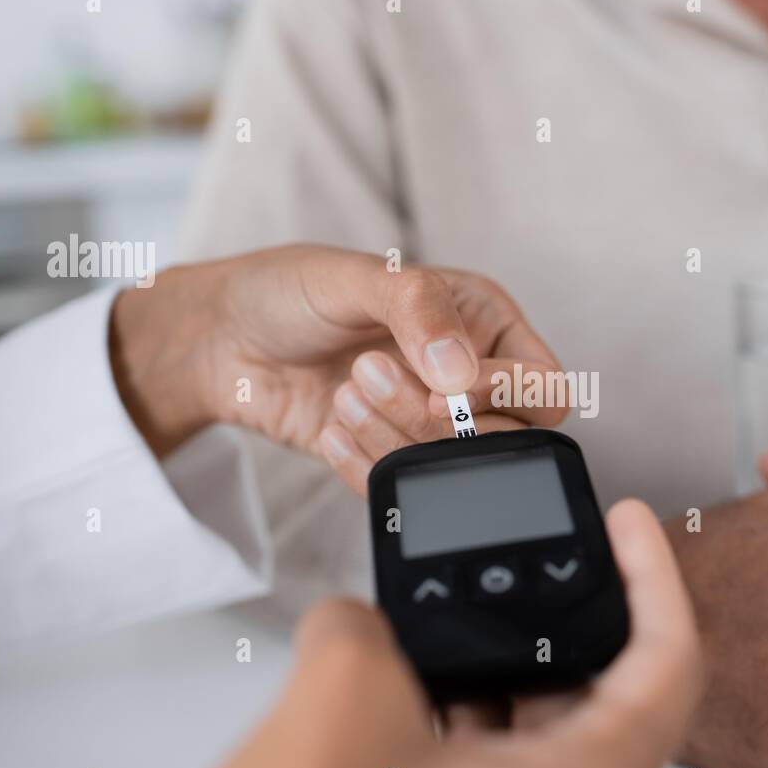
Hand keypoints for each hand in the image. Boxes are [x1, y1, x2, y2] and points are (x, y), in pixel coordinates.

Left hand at [109, 244, 558, 482]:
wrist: (223, 340)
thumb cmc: (291, 291)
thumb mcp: (358, 278)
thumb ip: (419, 310)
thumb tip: (462, 375)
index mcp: (483, 323)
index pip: (544, 384)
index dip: (504, 394)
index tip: (441, 382)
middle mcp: (468, 377)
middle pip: (506, 438)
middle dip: (435, 419)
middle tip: (369, 375)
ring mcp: (429, 423)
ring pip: (453, 468)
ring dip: (393, 436)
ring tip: (345, 393)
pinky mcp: (391, 459)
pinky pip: (406, 488)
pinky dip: (367, 465)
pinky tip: (332, 427)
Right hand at [183, 499, 700, 767]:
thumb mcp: (344, 706)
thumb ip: (359, 629)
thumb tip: (354, 624)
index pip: (667, 658)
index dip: (652, 573)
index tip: (629, 523)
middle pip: (598, 689)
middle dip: (545, 619)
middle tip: (523, 564)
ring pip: (538, 733)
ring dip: (490, 673)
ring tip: (444, 622)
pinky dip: (462, 724)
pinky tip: (408, 694)